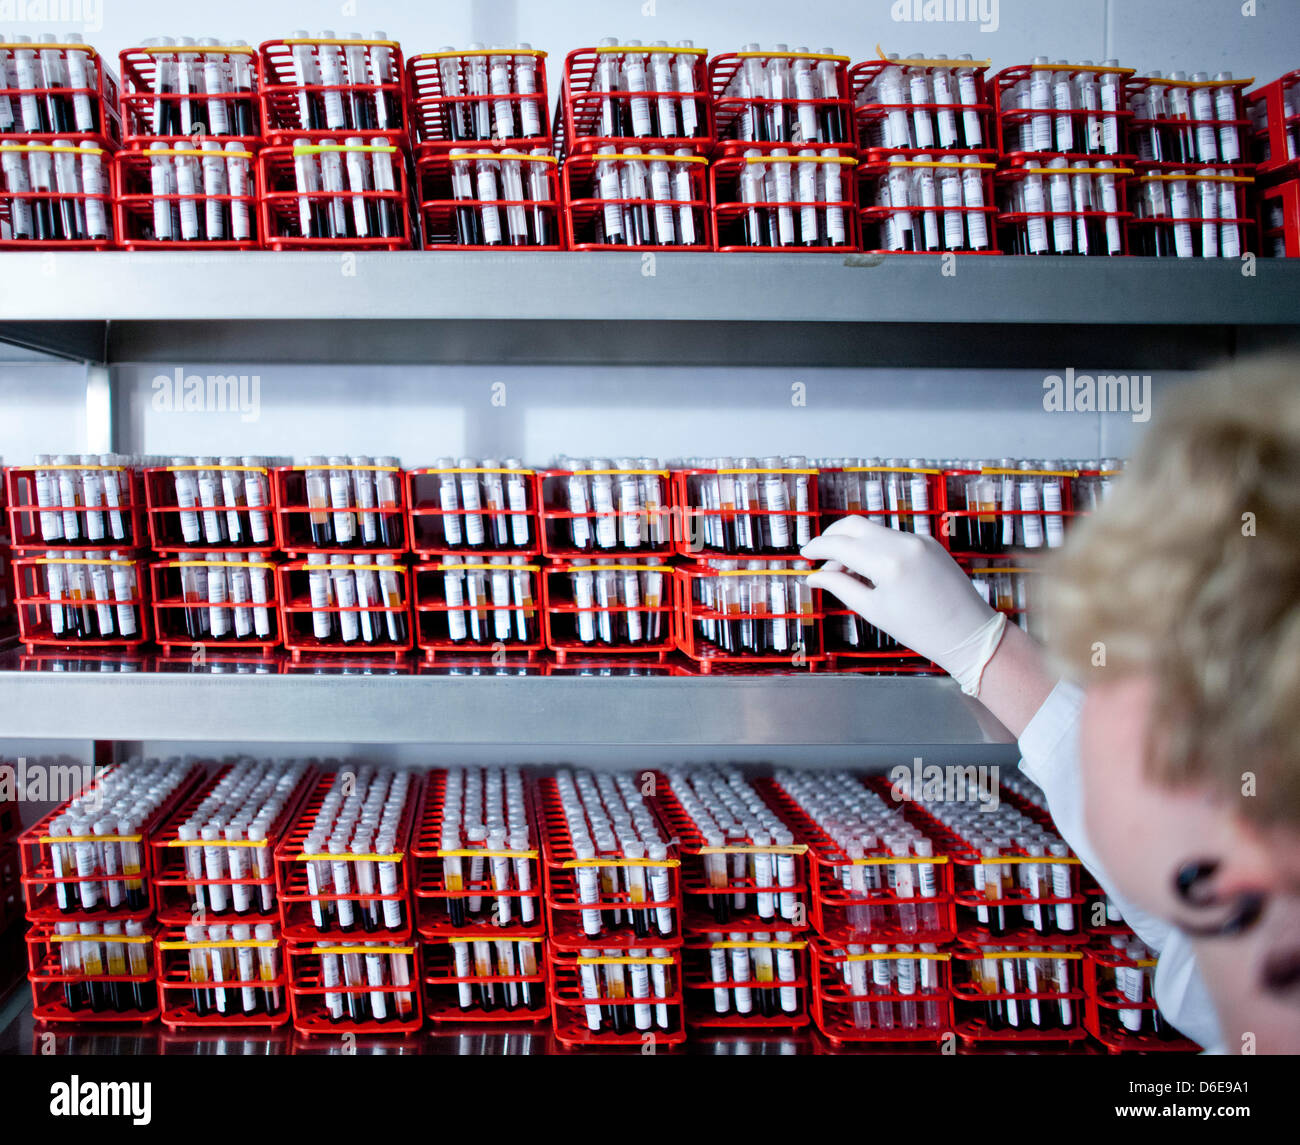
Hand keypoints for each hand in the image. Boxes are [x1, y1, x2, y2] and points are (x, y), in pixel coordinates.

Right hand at [801, 516, 1003, 689]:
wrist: (968, 632)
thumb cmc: (921, 629)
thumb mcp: (873, 610)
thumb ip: (840, 587)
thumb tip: (814, 577)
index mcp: (888, 562)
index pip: (840, 544)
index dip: (817, 548)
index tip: (804, 556)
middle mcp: (904, 543)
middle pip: (854, 525)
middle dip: (832, 537)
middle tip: (819, 557)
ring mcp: (918, 539)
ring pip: (873, 530)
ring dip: (853, 544)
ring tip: (844, 573)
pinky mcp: (928, 542)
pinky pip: (891, 537)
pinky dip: (874, 547)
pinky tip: (869, 571)